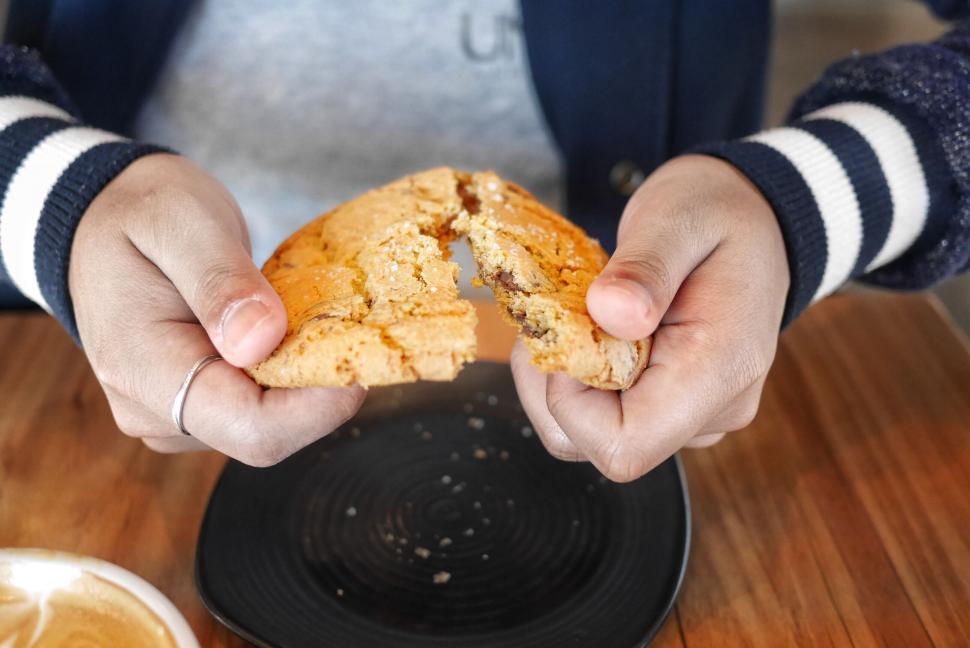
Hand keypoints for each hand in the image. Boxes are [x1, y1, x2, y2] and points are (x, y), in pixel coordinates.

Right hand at [69, 154, 364, 464]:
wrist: (104, 218)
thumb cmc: (140, 213)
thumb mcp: (179, 221)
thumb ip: (220, 280)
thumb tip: (261, 341)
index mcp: (142, 369)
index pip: (249, 429)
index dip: (318, 406)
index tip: (361, 354)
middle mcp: (155, 411)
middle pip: (267, 433)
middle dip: (317, 386)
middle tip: (343, 320)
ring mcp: (175, 416)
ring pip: (271, 424)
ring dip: (305, 377)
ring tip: (305, 313)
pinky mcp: (198, 407)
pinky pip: (262, 408)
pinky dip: (290, 373)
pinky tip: (290, 328)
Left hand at [511, 155, 788, 480]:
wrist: (754, 222)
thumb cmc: (717, 213)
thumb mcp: (680, 216)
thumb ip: (646, 266)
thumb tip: (609, 312)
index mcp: (720, 369)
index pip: (624, 445)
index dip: (570, 402)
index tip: (569, 334)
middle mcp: (711, 411)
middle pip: (596, 445)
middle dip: (552, 384)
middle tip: (560, 313)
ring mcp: (692, 417)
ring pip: (587, 438)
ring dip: (557, 380)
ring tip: (576, 315)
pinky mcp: (672, 410)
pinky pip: (601, 419)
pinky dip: (574, 380)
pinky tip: (589, 331)